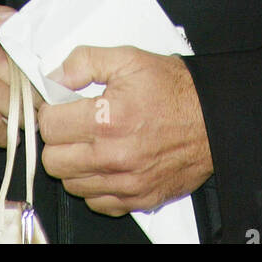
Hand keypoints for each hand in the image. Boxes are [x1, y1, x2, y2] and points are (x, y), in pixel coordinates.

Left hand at [38, 46, 212, 215]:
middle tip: (73, 124)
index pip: (49, 126)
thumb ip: (84, 62)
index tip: (61, 106)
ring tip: (91, 142)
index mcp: (106, 119)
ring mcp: (125, 182)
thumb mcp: (128, 59)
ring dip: (74, 163)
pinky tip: (105, 163)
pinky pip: (96, 203)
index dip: (51, 111)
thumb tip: (54, 76)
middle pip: (53, 160)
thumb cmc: (173, 89)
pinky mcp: (138, 198)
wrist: (212, 118)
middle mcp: (113, 156)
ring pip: (71, 185)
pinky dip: (95, 185)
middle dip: (58, 139)